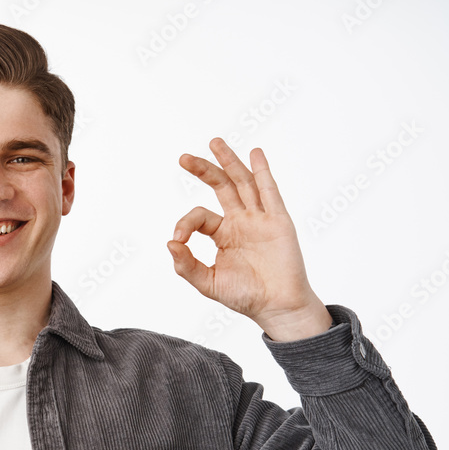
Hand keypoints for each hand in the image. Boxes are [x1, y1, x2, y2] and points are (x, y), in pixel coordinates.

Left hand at [167, 138, 331, 341]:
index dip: (185, 223)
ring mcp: (260, 219)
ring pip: (243, 183)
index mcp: (222, 234)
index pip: (199, 216)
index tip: (178, 239)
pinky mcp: (278, 222)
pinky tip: (255, 154)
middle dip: (203, 170)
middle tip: (183, 158)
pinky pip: (269, 192)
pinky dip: (263, 172)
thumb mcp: (208, 283)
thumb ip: (187, 265)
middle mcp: (241, 222)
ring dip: (229, 162)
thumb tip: (170, 244)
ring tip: (214, 143)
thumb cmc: (245, 296)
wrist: (277, 307)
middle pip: (221, 187)